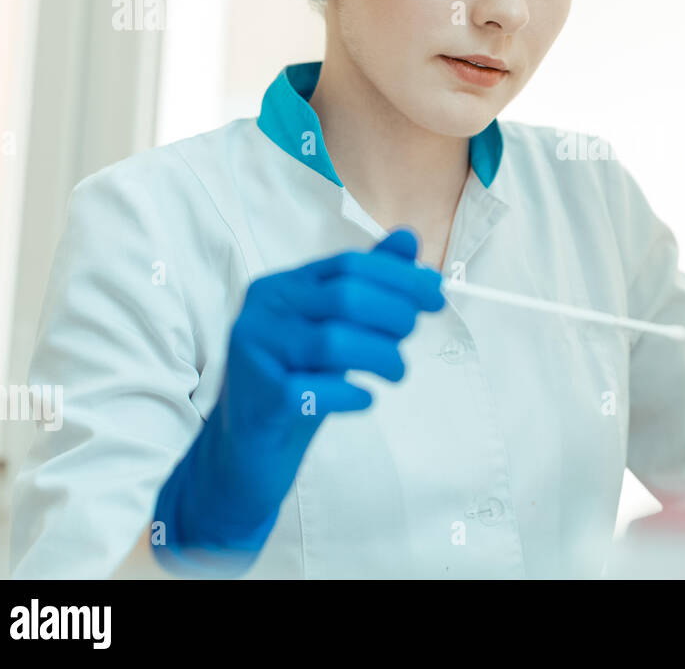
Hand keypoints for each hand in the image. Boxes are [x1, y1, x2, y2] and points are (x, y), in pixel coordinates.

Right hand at [152, 227, 443, 575]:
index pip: (349, 264)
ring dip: (381, 356)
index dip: (400, 278)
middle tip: (413, 337)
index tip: (436, 296)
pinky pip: (313, 391)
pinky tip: (365, 398)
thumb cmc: (301, 378)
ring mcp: (254, 353)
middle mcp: (263, 311)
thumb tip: (409, 238)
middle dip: (394, 315)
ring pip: (333, 343)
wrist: (248, 446)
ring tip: (397, 372)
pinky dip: (350, 394)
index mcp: (283, 285)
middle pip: (345, 298)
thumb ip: (368, 283)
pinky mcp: (257, 397)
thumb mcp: (336, 327)